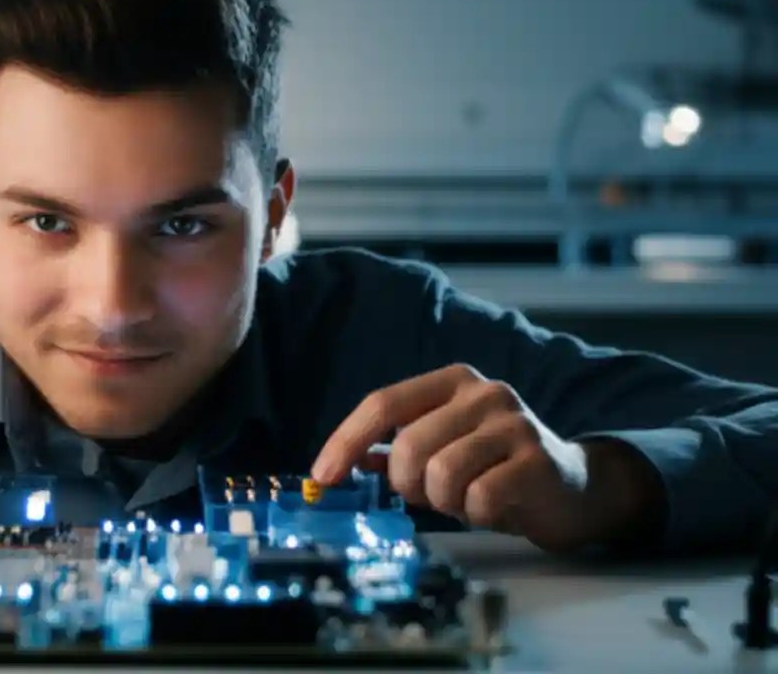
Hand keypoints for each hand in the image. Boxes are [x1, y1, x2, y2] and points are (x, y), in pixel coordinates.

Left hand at [311, 364, 660, 551]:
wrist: (575, 487)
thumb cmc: (494, 468)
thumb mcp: (441, 449)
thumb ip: (393, 450)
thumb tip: (338, 465)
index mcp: (452, 381)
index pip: (382, 404)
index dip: (345, 442)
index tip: (321, 478)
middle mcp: (484, 392)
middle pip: (408, 448)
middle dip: (409, 485)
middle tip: (432, 494)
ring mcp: (515, 423)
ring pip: (441, 476)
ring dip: (447, 502)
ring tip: (469, 497)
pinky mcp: (539, 460)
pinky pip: (479, 499)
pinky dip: (478, 515)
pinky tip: (498, 506)